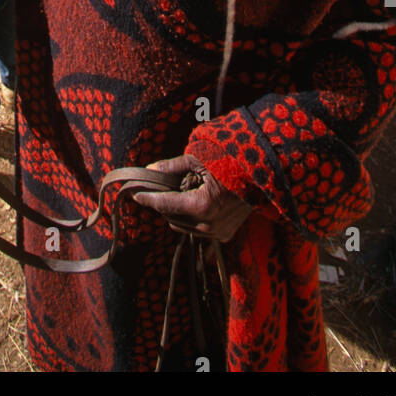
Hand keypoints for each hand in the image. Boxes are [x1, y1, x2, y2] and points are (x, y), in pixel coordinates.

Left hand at [131, 154, 251, 242]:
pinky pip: (197, 231)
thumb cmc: (231, 163)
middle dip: (163, 203)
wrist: (262, 177)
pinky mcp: (225, 236)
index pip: (164, 205)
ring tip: (179, 194)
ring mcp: (218, 233)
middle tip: (159, 188)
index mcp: (201, 206)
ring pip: (183, 227)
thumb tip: (150, 169)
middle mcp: (208, 225)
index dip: (147, 198)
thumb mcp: (200, 159)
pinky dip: (190, 219)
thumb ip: (173, 166)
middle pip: (171, 217)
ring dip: (176, 213)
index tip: (134, 194)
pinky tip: (193, 203)